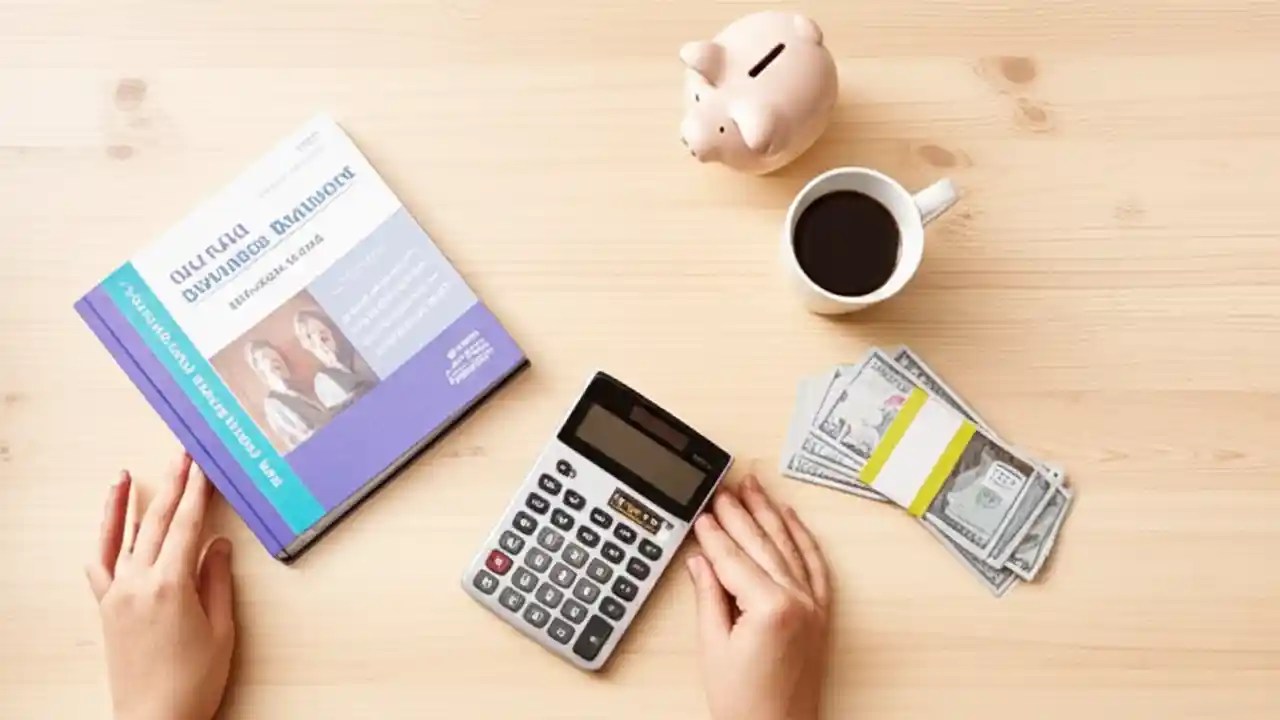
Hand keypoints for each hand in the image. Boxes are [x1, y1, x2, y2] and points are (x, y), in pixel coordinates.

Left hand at [85, 453, 235, 719]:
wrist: (155, 719)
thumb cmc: (195, 680)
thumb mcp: (221, 629)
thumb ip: (218, 581)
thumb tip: (219, 544)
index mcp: (171, 585)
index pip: (186, 526)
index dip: (197, 494)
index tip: (203, 468)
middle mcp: (138, 583)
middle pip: (155, 524)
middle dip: (171, 487)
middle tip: (181, 457)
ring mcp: (117, 595)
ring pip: (121, 539)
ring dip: (126, 505)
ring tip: (127, 476)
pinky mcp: (107, 609)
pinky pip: (100, 567)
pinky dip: (103, 542)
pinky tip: (109, 527)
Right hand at [688, 475, 831, 719]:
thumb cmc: (745, 704)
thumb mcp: (714, 648)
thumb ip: (709, 597)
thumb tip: (701, 561)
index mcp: (770, 608)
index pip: (734, 559)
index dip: (713, 535)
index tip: (701, 514)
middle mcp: (798, 601)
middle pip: (762, 545)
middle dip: (739, 514)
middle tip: (722, 490)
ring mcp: (813, 606)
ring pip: (789, 547)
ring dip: (770, 514)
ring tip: (754, 489)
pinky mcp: (821, 614)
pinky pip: (815, 565)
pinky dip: (803, 539)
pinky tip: (791, 519)